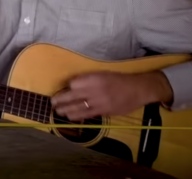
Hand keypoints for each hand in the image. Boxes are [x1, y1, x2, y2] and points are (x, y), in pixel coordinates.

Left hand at [51, 71, 172, 120]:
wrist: (138, 89)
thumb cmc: (119, 79)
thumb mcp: (102, 74)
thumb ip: (87, 80)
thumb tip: (72, 86)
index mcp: (94, 79)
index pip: (73, 84)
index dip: (68, 87)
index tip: (65, 88)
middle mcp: (95, 91)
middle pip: (71, 96)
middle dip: (60, 100)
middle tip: (52, 103)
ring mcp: (100, 103)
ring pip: (78, 108)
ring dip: (66, 111)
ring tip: (58, 112)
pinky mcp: (105, 112)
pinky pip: (88, 115)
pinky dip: (78, 116)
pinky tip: (71, 117)